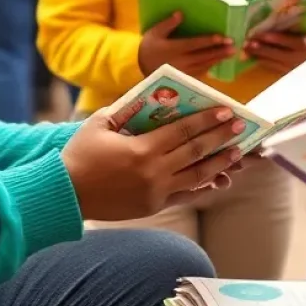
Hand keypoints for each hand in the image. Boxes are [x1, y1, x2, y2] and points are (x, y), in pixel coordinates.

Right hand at [61, 105, 247, 220]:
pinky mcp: (153, 207)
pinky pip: (184, 195)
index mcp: (143, 150)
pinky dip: (202, 186)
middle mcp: (154, 173)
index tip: (228, 110)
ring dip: (220, 164)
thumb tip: (149, 98)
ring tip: (238, 154)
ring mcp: (156, 192)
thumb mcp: (100, 123)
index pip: (184, 131)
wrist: (64, 194)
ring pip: (197, 177)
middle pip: (196, 152)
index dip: (207, 120)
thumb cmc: (79, 154)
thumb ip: (125, 109)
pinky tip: (216, 179)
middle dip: (221, 137)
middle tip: (241, 126)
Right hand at [138, 12, 235, 75]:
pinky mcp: (185, 78)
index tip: (223, 38)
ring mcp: (183, 72)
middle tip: (234, 47)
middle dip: (219, 51)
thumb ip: (168, 24)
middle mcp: (181, 61)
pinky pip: (200, 73)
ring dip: (218, 59)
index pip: (195, 44)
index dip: (209, 41)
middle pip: (204, 56)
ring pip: (204, 65)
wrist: (140, 69)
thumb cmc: (149, 48)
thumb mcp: (154, 33)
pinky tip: (218, 63)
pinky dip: (210, 67)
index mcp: (173, 49)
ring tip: (230, 54)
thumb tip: (181, 13)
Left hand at [246, 32, 305, 72]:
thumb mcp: (304, 33)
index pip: (288, 42)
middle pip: (277, 54)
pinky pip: (271, 68)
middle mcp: (298, 59)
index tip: (261, 34)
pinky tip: (251, 57)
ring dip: (257, 56)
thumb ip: (291, 30)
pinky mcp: (285, 74)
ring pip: (272, 62)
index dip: (275, 38)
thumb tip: (273, 20)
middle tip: (247, 43)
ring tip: (245, 50)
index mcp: (304, 45)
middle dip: (261, 49)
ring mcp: (291, 68)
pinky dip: (261, 62)